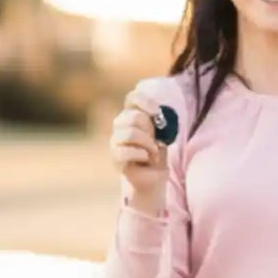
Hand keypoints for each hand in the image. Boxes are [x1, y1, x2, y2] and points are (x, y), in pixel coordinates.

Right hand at [108, 88, 167, 211]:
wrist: (153, 178)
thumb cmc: (157, 154)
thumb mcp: (161, 135)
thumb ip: (158, 124)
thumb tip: (158, 118)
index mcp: (132, 116)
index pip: (132, 99)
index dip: (145, 102)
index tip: (158, 113)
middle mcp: (120, 126)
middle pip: (134, 117)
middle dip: (150, 129)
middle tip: (156, 140)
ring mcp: (115, 142)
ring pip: (129, 133)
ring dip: (147, 143)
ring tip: (153, 152)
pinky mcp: (115, 158)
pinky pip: (125, 151)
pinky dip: (140, 154)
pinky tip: (145, 159)